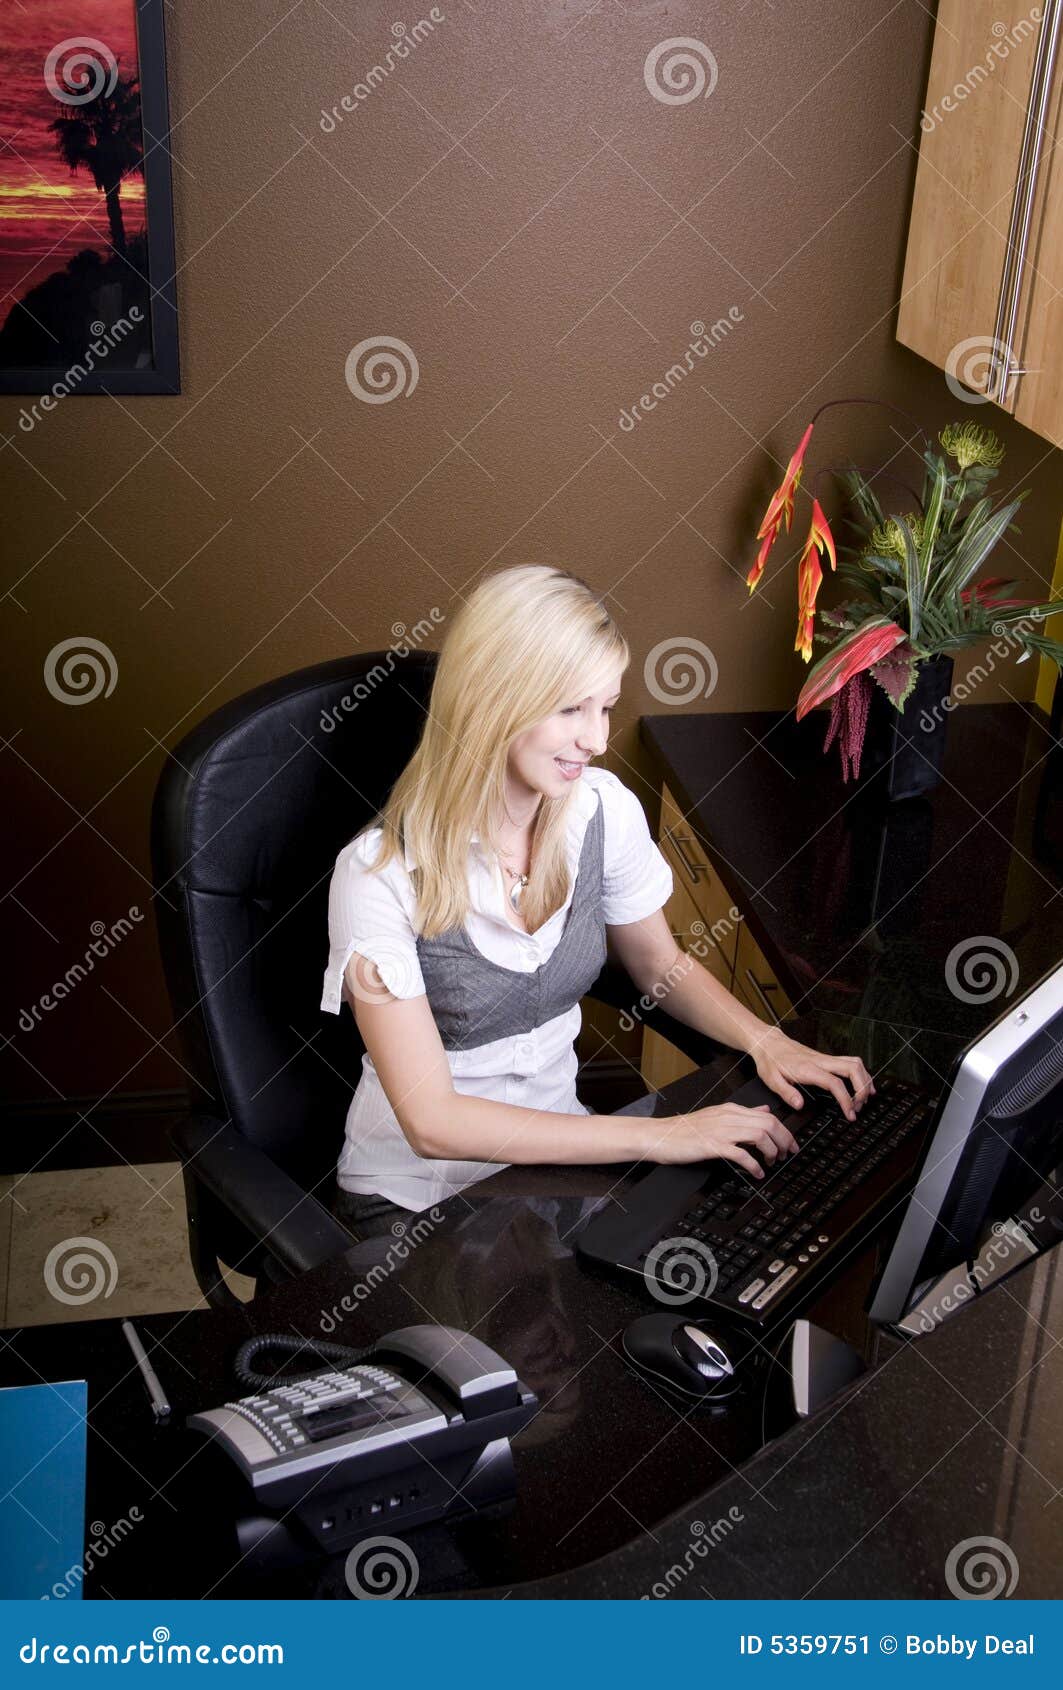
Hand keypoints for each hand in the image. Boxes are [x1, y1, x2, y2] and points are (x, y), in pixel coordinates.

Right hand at [648, 1103, 799, 1176]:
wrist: (660, 1135)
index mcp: (731, 1110)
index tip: (791, 1145)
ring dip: (771, 1151)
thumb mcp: (717, 1116)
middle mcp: (729, 1117)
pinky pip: (741, 1154)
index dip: (785, 1132)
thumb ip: (743, 1113)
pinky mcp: (712, 1145)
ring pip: (760, 1135)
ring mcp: (721, 1130)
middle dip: (784, 1141)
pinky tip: (756, 1173)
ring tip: (772, 1163)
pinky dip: (754, 1165)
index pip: (768, 1116)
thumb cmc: (686, 1130)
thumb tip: (764, 1111)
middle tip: (787, 1156)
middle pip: (769, 1124)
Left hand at [748, 1026, 874, 1121]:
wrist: (768, 1042)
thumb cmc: (770, 1060)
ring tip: (866, 1098)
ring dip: (864, 1079)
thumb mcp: (771, 1079)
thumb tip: (799, 1105)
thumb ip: (786, 1092)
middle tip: (860, 1106)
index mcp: (808, 1068)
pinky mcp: (826, 1058)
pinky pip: (849, 1062)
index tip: (849, 1113)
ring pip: (854, 1063)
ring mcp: (825, 1058)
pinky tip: (861, 1084)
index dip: (846, 1099)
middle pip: (852, 1068)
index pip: (834, 1083)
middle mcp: (820, 1061)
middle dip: (862, 1088)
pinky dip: (860, 1073)